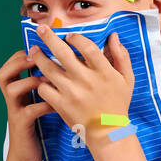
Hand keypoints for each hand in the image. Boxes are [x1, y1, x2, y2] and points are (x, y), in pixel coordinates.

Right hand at [0, 49, 54, 160]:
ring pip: (12, 89)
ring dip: (30, 81)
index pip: (9, 67)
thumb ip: (41, 89)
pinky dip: (44, 104)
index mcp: (15, 93)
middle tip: (35, 60)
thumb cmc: (36, 129)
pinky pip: (30, 110)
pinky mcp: (22, 125)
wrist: (26, 158)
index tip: (36, 50)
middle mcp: (12, 100)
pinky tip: (57, 105)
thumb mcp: (35, 105)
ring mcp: (15, 112)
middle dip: (18, 63)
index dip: (20, 56)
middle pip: (2, 74)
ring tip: (47, 81)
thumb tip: (59, 69)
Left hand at [26, 25, 133, 147]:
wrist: (107, 132)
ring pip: (49, 69)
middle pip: (63, 53)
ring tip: (32, 50)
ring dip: (38, 57)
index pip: (87, 47)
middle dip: (49, 38)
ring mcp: (72, 92)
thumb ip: (121, 56)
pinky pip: (44, 88)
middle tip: (40, 28)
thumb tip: (113, 36)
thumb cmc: (118, 103)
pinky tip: (38, 77)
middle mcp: (86, 80)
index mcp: (104, 72)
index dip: (76, 38)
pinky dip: (40, 82)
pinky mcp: (61, 105)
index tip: (69, 35)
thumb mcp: (127, 79)